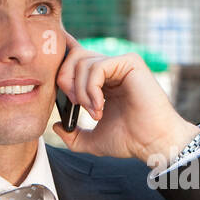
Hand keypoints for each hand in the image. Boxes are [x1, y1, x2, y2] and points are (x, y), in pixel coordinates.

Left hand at [51, 30, 198, 165]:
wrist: (151, 144)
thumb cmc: (129, 141)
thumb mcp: (93, 141)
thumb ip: (73, 135)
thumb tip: (56, 125)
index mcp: (103, 82)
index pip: (77, 60)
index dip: (62, 58)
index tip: (48, 70)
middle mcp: (112, 70)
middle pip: (75, 56)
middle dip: (65, 79)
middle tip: (74, 104)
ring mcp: (121, 64)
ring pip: (83, 62)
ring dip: (81, 92)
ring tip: (95, 113)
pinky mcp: (130, 62)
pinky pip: (98, 67)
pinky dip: (92, 89)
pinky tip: (100, 107)